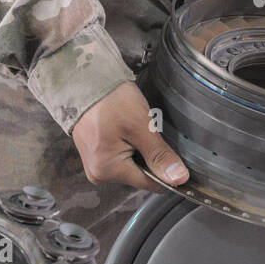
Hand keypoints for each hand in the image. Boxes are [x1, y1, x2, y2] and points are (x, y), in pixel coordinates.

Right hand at [72, 81, 189, 193]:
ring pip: (132, 165)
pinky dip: (130, 145)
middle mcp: (98, 174)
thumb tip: (180, 179)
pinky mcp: (95, 154)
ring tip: (135, 128)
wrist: (85, 80)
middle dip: (151, 156)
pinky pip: (121, 156)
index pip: (151, 183)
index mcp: (108, 171)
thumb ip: (159, 155)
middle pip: (141, 175)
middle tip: (148, 131)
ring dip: (141, 150)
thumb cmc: (110, 100)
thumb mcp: (141, 126)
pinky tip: (127, 130)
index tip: (178, 155)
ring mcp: (94, 164)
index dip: (169, 172)